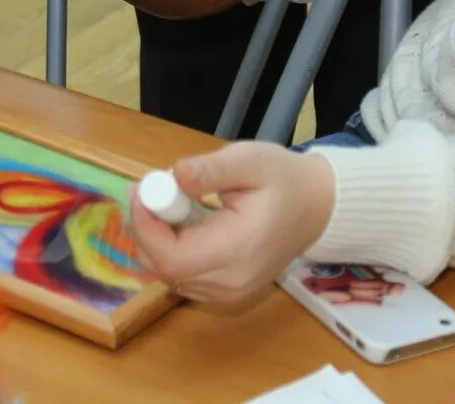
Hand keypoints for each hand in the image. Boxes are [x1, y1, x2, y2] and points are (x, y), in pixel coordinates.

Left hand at [130, 143, 334, 306]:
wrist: (313, 208)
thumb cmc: (282, 179)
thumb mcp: (251, 160)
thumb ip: (212, 169)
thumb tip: (176, 175)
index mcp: (238, 251)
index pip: (172, 258)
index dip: (145, 227)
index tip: (141, 189)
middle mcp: (231, 283)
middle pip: (163, 268)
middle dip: (145, 228)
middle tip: (147, 189)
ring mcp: (228, 294)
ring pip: (168, 274)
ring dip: (155, 239)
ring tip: (168, 201)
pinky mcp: (225, 294)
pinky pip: (182, 277)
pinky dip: (170, 251)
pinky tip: (183, 222)